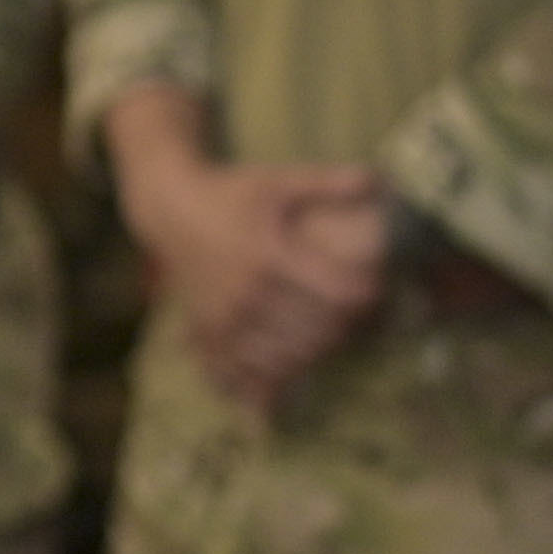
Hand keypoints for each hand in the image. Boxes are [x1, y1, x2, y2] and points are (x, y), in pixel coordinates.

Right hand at [130, 150, 393, 411]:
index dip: (365, 295)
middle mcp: (248, 291)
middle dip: (346, 327)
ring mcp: (227, 316)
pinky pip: (248, 369)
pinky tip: (290, 366)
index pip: (337, 292)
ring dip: (316, 352)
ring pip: (287, 357)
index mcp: (271, 253)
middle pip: (317, 331)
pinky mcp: (210, 330)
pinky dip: (274, 376)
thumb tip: (380, 177)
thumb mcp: (280, 180)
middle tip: (358, 317)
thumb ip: (330, 183)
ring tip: (327, 334)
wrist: (172, 209)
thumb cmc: (233, 193)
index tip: (375, 288)